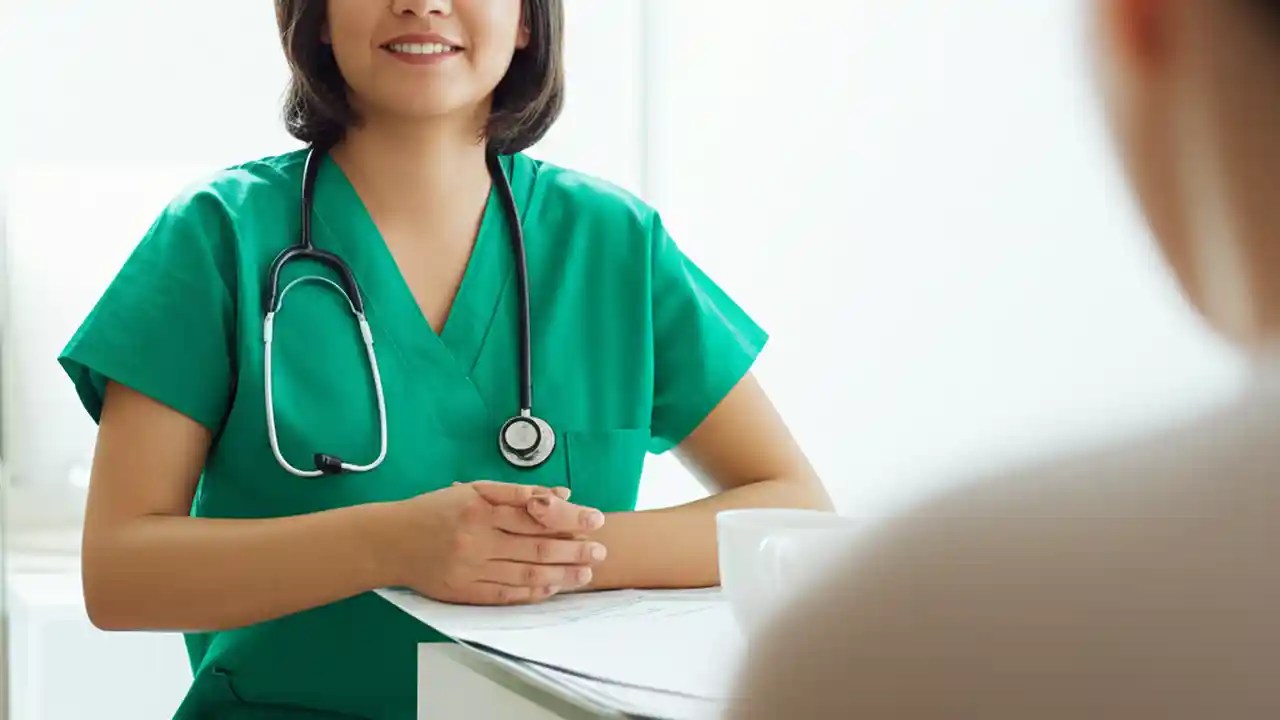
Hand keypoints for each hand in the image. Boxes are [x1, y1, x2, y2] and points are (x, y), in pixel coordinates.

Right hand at [380, 482, 607, 605]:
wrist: (390, 542)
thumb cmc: (434, 510)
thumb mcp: (473, 490)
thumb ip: (517, 493)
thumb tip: (560, 494)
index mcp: (481, 509)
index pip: (536, 515)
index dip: (570, 518)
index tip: (596, 519)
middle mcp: (478, 540)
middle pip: (537, 547)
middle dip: (574, 549)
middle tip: (600, 551)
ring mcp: (472, 569)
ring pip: (526, 574)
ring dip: (561, 575)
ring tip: (586, 573)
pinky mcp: (465, 592)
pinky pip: (507, 595)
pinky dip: (533, 593)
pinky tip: (553, 588)